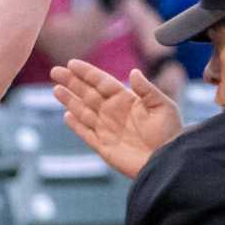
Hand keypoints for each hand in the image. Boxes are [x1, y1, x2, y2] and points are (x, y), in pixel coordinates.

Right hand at [50, 57, 179, 178]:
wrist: (167, 161)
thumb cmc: (170, 133)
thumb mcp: (163, 106)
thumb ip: (147, 90)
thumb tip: (133, 72)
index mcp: (126, 100)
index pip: (102, 82)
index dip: (87, 73)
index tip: (72, 63)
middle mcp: (114, 112)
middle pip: (88, 94)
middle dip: (72, 82)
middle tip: (55, 71)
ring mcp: (107, 129)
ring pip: (83, 112)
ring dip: (69, 101)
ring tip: (56, 89)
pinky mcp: (104, 147)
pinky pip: (86, 134)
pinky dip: (76, 126)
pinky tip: (67, 116)